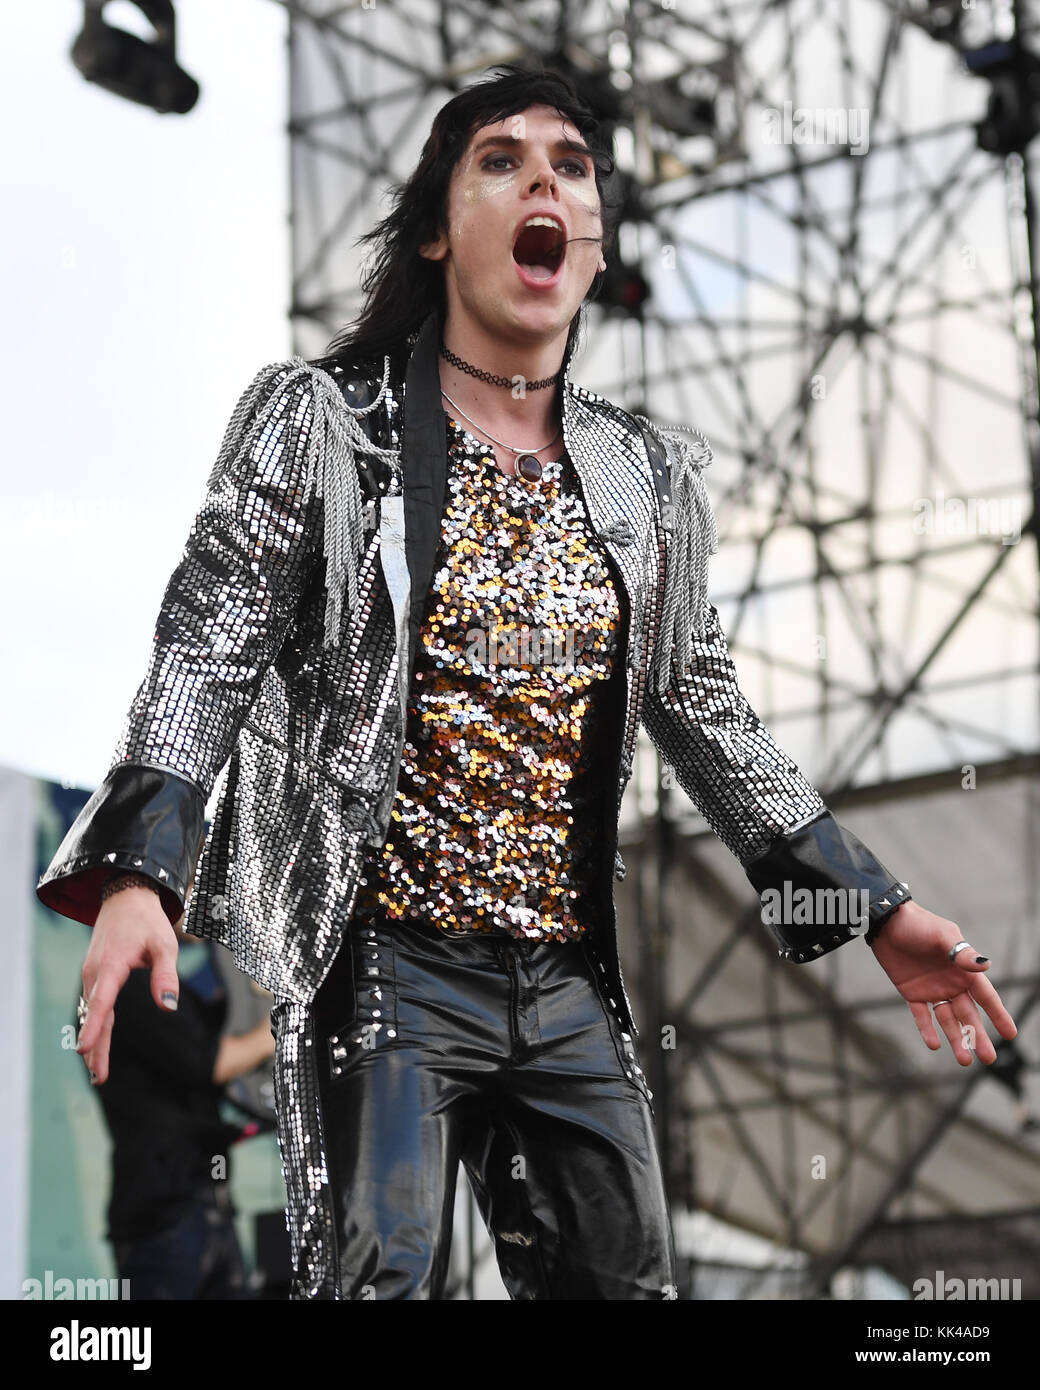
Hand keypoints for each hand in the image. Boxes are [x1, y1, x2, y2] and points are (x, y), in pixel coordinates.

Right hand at [77, 887, 180, 1084]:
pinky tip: (97, 1043)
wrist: (126, 897)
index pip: (102, 1002)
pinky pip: (94, 1004)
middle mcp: (96, 972)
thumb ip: (165, 976)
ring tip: (96, 1072)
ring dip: (94, 1039)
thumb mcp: (165, 945)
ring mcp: (92, 973)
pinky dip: (95, 1025)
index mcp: (112, 965)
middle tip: (98, 1078)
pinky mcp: (94, 974)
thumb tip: (168, 1007)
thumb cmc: (148, 921)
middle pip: (95, 1015)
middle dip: (95, 1047)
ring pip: (93, 1012)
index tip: (83, 1050)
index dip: (94, 1027)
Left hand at [867, 900, 1016, 1064]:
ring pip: (948, 1020)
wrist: (886, 922)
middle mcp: (952, 983)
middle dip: (979, 1036)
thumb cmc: (919, 924)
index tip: (1011, 1034)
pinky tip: (934, 1045)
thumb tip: (985, 966)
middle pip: (969, 1015)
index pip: (986, 996)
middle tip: (989, 1059)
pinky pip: (922, 1016)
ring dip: (956, 1039)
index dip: (998, 1015)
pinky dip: (927, 1030)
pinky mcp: (912, 993)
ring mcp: (933, 990)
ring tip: (965, 1060)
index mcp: (964, 970)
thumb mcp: (942, 936)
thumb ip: (961, 954)